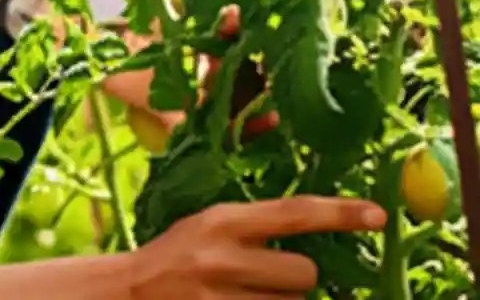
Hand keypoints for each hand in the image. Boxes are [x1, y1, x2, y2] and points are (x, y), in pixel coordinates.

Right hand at [126, 195, 386, 297]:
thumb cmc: (173, 256)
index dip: (340, 214)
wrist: (125, 291)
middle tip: (267, 279)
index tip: (379, 216)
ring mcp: (217, 296)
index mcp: (220, 221)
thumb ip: (253, 229)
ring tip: (246, 296)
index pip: (293, 213)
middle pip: (303, 273)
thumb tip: (314, 243)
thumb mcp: (207, 226)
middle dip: (296, 281)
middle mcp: (220, 257)